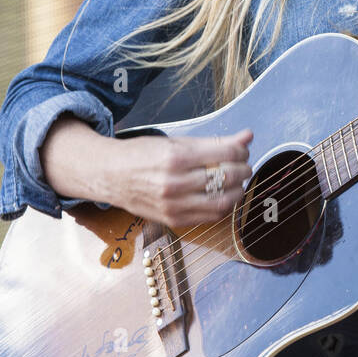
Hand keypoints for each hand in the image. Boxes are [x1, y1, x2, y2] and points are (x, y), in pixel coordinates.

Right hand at [101, 128, 253, 230]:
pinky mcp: (173, 220)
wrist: (110, 176)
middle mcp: (175, 182)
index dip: (242, 151)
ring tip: (236, 182)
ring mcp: (174, 205)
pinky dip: (224, 206)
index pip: (226, 154)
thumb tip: (247, 136)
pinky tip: (222, 196)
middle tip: (243, 165)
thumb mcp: (176, 142)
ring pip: (223, 201)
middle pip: (227, 177)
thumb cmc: (142, 155)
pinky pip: (210, 217)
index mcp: (176, 157)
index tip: (242, 149)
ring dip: (238, 191)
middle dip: (243, 170)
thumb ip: (214, 142)